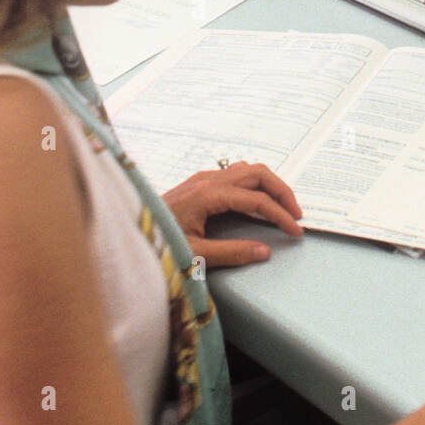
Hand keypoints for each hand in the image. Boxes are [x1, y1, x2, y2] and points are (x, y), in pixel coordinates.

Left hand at [162, 161, 302, 267]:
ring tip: (282, 206)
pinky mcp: (199, 182)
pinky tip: (257, 200)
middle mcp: (209, 180)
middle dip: (282, 192)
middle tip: (296, 214)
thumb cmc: (158, 242)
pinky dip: (255, 183)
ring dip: (270, 184)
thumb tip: (264, 251)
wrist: (128, 231)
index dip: (280, 215)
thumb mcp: (196, 255)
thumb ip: (232, 253)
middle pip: (258, 174)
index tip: (296, 231)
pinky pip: (236, 173)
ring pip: (248, 170)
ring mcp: (203, 178)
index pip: (257, 200)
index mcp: (209, 195)